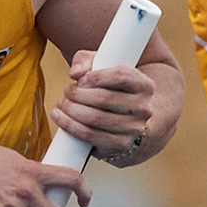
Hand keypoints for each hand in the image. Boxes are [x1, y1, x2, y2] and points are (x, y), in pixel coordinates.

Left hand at [51, 50, 156, 165]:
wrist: (127, 119)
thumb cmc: (111, 88)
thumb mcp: (103, 67)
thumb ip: (86, 61)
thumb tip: (75, 73)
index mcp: (145, 86)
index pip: (121, 75)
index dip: (97, 76)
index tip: (81, 78)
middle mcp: (143, 108)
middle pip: (104, 98)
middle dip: (78, 94)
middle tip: (67, 91)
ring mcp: (133, 129)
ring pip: (95, 118)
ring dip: (71, 110)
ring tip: (61, 104)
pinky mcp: (119, 145)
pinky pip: (90, 135)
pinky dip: (71, 126)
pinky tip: (61, 118)